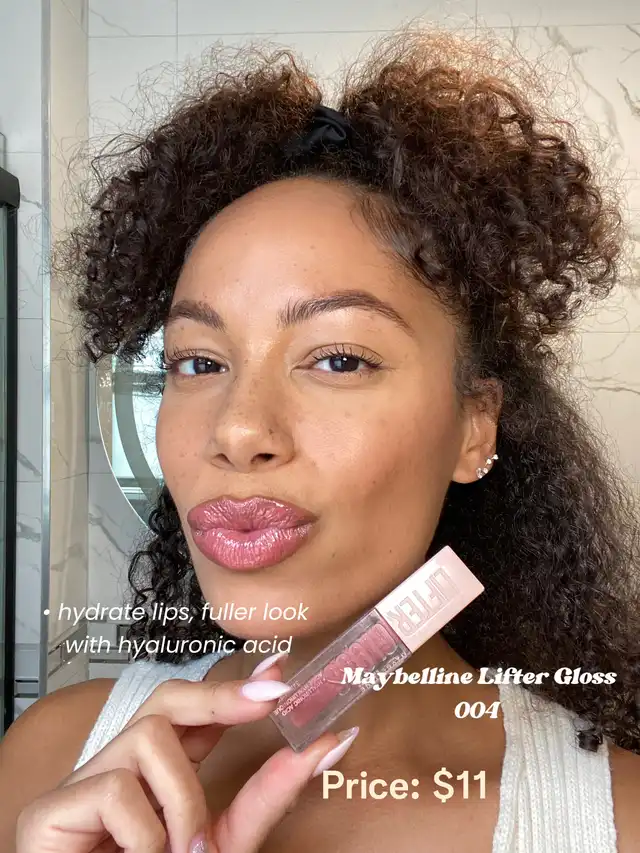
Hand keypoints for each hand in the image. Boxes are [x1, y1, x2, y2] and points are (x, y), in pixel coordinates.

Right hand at [15, 657, 357, 852]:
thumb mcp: (224, 842)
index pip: (195, 713)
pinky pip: (115, 790)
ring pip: (148, 738)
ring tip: (182, 850)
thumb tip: (325, 746)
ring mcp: (81, 786)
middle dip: (219, 695)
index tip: (279, 671)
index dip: (235, 687)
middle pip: (165, 699)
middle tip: (270, 698)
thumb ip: (268, 797)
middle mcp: (121, 770)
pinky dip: (146, 833)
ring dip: (182, 799)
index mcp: (159, 777)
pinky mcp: (46, 813)